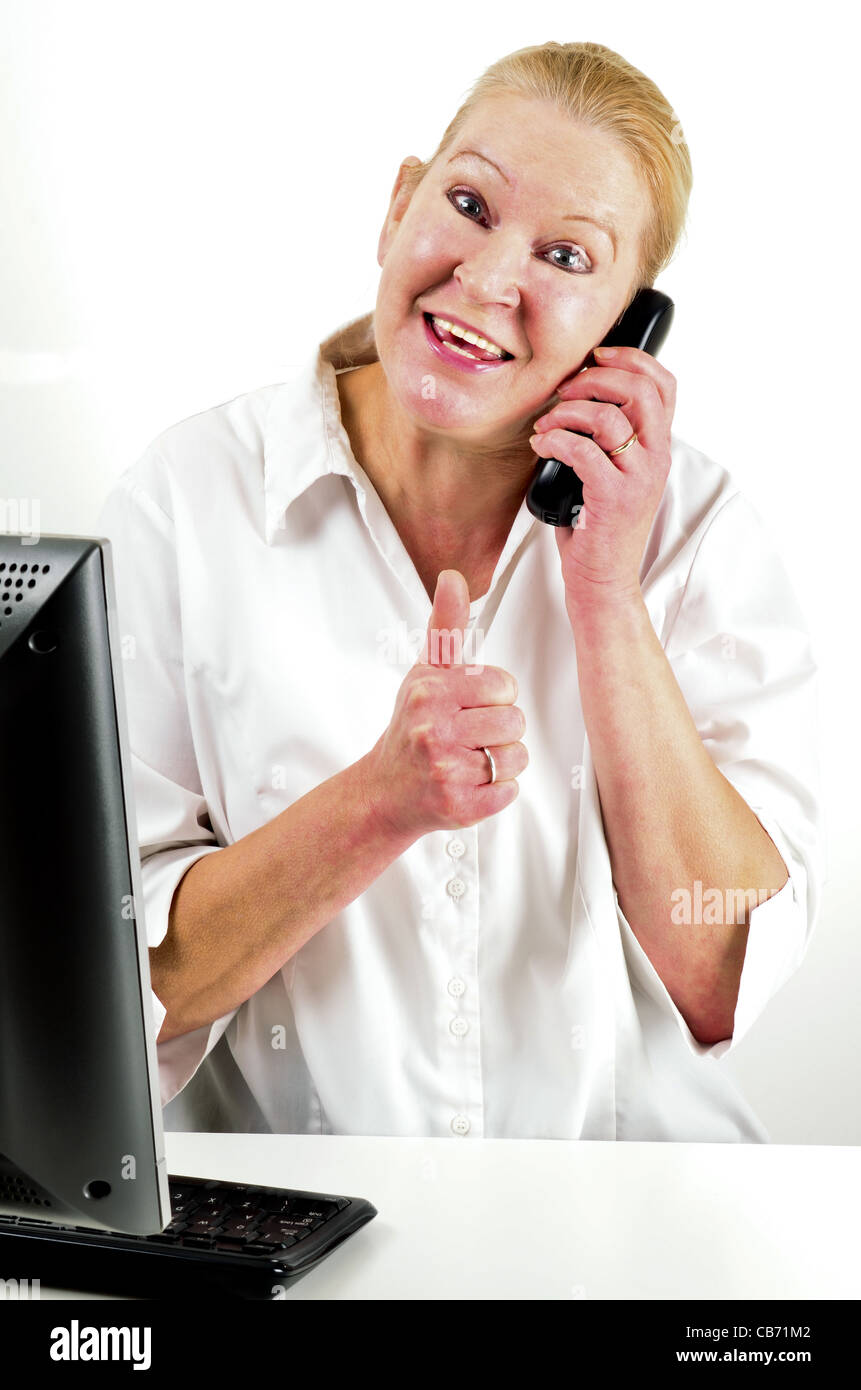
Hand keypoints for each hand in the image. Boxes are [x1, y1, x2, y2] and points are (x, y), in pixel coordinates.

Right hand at [363, 570, 527, 837]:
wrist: (386, 790)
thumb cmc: (412, 727)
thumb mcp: (425, 672)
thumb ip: (446, 626)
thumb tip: (452, 578)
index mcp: (431, 692)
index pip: (504, 686)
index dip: (494, 697)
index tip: (469, 706)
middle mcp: (435, 731)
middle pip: (514, 722)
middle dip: (498, 730)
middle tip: (469, 736)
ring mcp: (446, 771)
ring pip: (516, 757)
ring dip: (500, 761)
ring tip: (470, 759)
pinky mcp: (460, 806)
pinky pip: (509, 791)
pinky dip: (496, 791)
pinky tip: (470, 783)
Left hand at [529, 344, 675, 608]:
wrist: (603, 581)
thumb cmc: (598, 527)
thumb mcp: (612, 474)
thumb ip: (610, 439)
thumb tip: (577, 396)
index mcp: (658, 449)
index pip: (664, 385)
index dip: (632, 358)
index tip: (596, 355)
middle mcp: (656, 460)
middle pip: (640, 391)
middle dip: (597, 378)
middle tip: (565, 389)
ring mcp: (638, 480)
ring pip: (608, 418)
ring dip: (566, 412)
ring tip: (545, 424)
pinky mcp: (613, 498)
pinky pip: (582, 450)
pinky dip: (554, 439)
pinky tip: (540, 445)